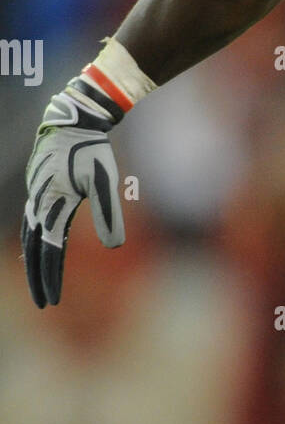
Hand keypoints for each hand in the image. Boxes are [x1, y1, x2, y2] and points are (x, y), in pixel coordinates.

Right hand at [21, 83, 124, 307]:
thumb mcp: (103, 181)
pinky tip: (40, 248)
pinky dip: (34, 240)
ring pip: (30, 236)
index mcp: (54, 204)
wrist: (73, 120)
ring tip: (40, 283)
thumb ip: (108, 214)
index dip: (50, 278)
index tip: (53, 300)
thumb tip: (115, 247)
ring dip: (34, 261)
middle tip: (44, 303)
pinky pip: (31, 221)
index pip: (50, 251)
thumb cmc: (92, 150)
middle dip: (39, 278)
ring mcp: (36, 194)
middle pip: (35, 249)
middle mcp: (39, 202)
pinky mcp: (38, 188)